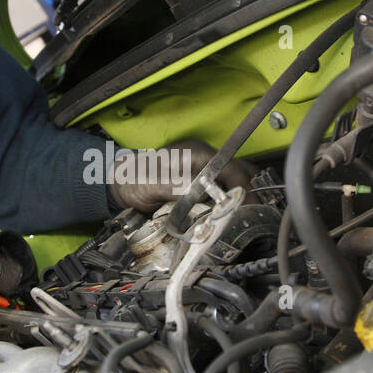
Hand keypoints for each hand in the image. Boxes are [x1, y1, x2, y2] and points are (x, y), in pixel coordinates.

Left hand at [107, 139, 253, 213]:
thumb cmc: (135, 178)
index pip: (231, 167)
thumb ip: (178, 186)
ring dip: (236, 200)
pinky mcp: (197, 186)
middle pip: (236, 175)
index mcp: (198, 154)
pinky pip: (217, 194)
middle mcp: (204, 161)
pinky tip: (226, 218)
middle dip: (246, 194)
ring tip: (243, 219)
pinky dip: (224, 205)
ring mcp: (201, 174)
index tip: (251, 205)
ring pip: (229, 185)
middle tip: (251, 216)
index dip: (243, 185)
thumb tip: (202, 193)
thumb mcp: (155, 182)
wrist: (121, 185)